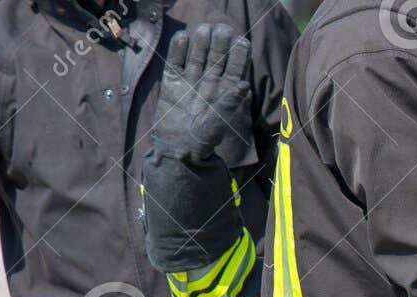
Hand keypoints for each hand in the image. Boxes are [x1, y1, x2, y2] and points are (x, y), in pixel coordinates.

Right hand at [153, 24, 252, 162]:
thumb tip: (245, 84)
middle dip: (220, 42)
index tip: (241, 41)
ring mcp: (190, 79)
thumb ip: (230, 102)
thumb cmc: (203, 137)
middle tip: (222, 29)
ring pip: (197, 55)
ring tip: (204, 29)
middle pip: (216, 56)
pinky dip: (177, 49)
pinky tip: (182, 37)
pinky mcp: (172, 81)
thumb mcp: (219, 121)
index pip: (235, 66)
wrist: (177, 148)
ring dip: (201, 42)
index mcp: (226, 89)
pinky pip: (175, 61)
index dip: (239, 54)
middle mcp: (209, 81)